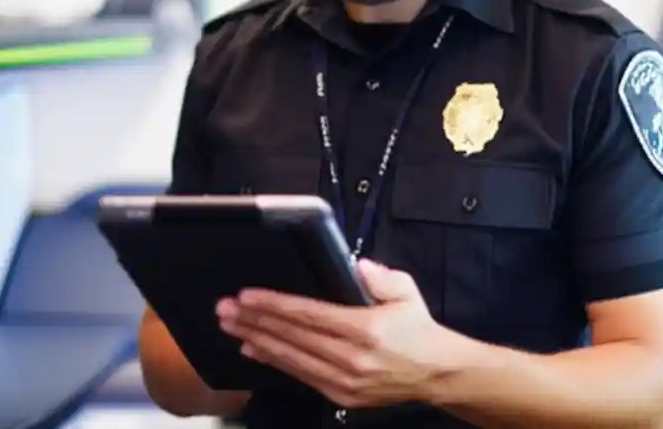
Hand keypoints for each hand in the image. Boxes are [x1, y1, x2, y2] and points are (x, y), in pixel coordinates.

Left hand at [216, 259, 454, 409]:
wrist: (436, 373)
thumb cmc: (417, 328)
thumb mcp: (406, 291)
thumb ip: (380, 276)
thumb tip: (355, 266)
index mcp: (366, 329)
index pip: (310, 314)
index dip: (275, 305)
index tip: (247, 296)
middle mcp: (352, 358)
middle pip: (292, 337)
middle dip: (254, 321)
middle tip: (225, 309)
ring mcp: (344, 381)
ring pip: (291, 359)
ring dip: (257, 341)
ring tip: (231, 327)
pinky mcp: (341, 397)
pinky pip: (300, 376)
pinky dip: (274, 361)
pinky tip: (254, 349)